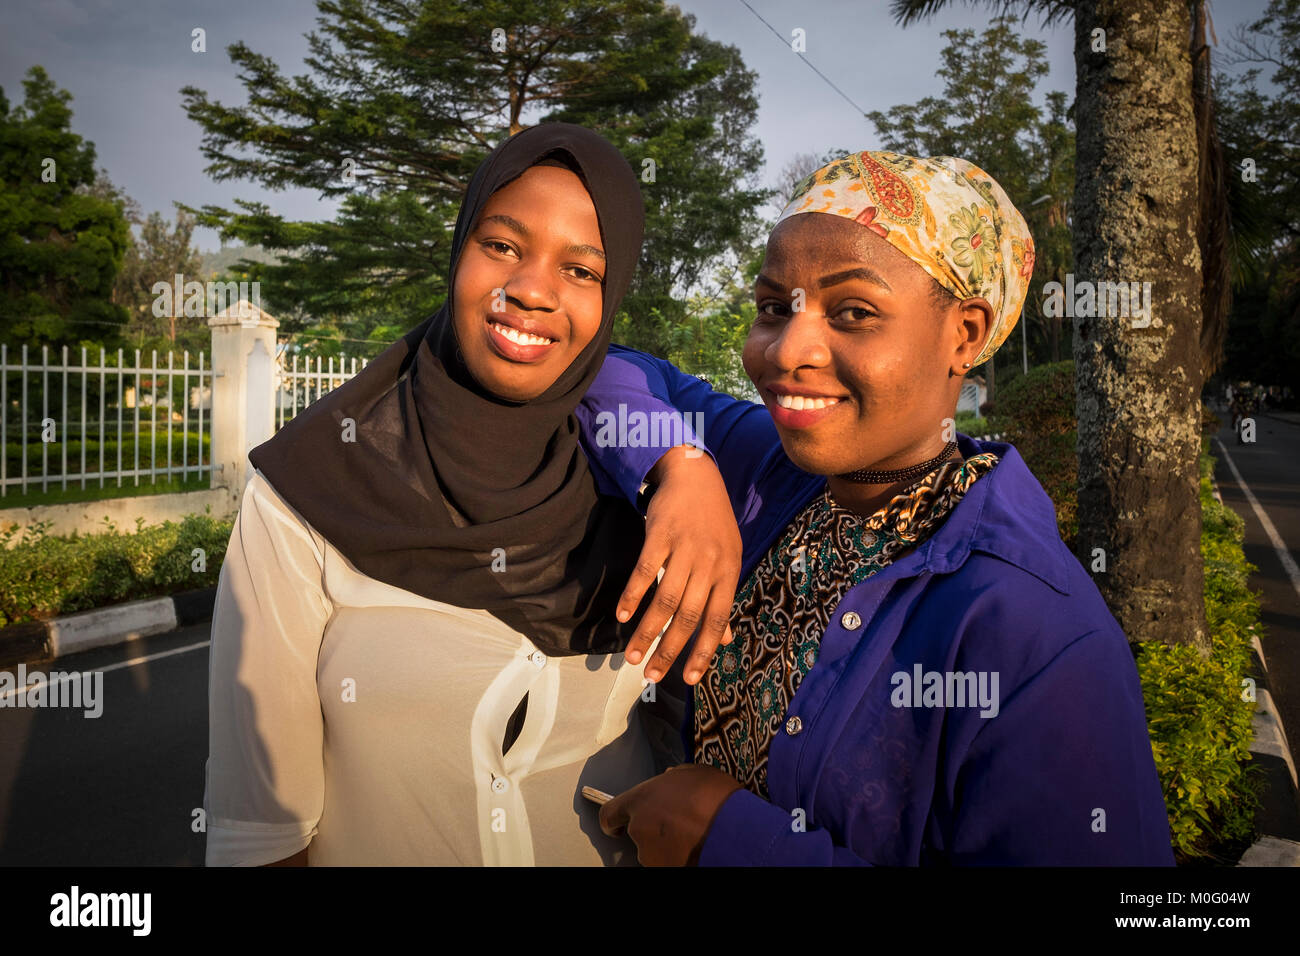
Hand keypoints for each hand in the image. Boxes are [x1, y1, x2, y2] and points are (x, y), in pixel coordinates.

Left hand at [599, 764, 742, 865]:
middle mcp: (639, 828)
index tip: (617, 825)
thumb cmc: (715, 797)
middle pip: (636, 832)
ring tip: (691, 836)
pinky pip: (667, 862)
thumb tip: (669, 779)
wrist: (734, 829)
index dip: (613, 820)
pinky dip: (677, 857)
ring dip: (665, 845)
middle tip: (676, 825)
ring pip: (652, 850)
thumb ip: (672, 777)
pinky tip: (695, 848)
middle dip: (651, 830)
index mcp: (640, 799)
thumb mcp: (693, 773)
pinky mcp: (663, 869)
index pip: (609, 813)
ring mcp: (650, 854)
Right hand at [616, 445, 742, 684]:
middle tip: (651, 676)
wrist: (695, 475)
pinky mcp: (660, 534)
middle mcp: (709, 563)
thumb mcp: (726, 557)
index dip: (703, 652)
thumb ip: (722, 597)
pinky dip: (633, 595)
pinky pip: (645, 571)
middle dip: (669, 650)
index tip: (688, 680)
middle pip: (688, 616)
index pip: (718, 620)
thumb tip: (724, 639)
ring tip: (633, 656)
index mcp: (729, 571)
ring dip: (647, 632)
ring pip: (664, 599)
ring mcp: (685, 548)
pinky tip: (623, 615)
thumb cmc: (712, 522)